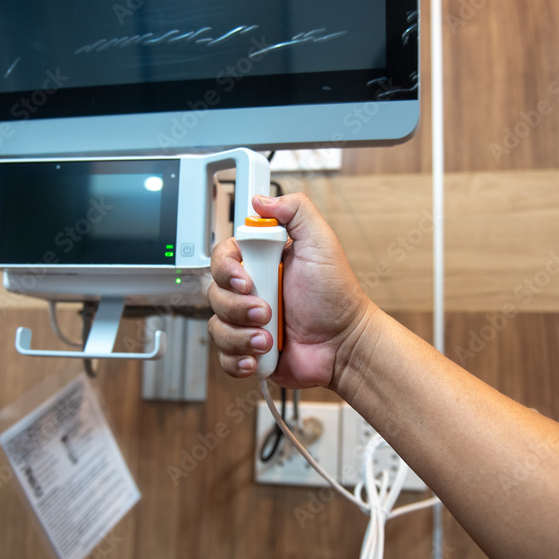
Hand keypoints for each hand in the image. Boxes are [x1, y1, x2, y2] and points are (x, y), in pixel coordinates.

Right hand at [207, 194, 374, 388]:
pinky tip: (259, 355)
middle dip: (238, 307)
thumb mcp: (321, 242)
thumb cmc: (337, 297)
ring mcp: (248, 321)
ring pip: (216, 326)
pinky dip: (238, 358)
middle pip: (214, 292)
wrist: (344, 344)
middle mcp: (252, 290)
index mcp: (262, 263)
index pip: (222, 257)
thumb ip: (295, 211)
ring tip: (269, 338)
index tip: (246, 280)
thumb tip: (261, 200)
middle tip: (267, 311)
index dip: (226, 270)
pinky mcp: (249, 349)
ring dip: (241, 335)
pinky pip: (224, 355)